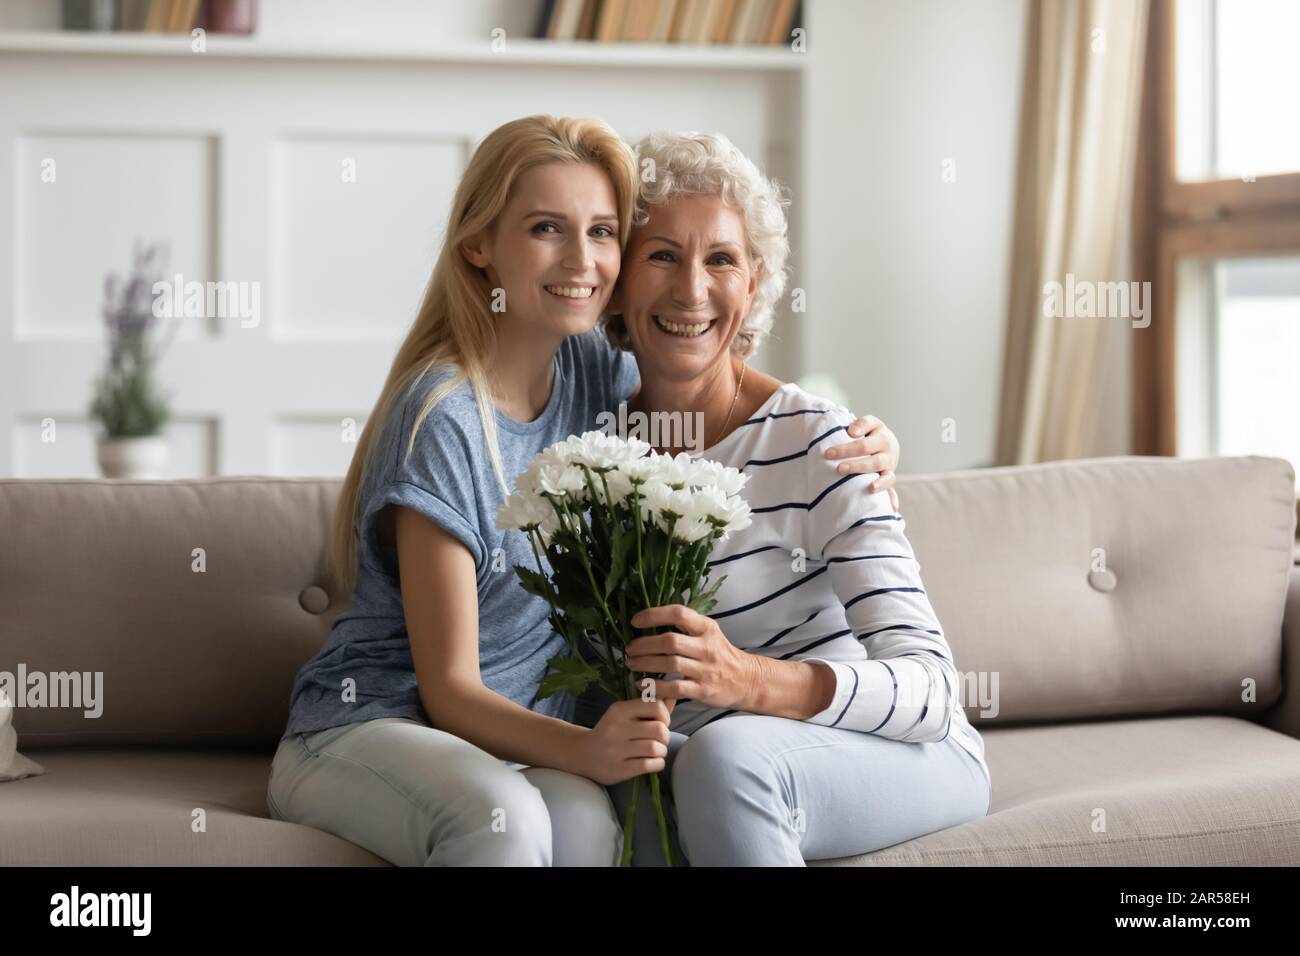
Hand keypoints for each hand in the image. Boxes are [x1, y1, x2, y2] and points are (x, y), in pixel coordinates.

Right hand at [578, 697, 671, 785]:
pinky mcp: (619, 769)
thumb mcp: (625, 715)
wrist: (583, 754)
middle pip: (659, 729)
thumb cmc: (610, 732)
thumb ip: (649, 707)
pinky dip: (657, 764)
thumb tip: (673, 696)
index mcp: (619, 710)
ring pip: (655, 748)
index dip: (665, 716)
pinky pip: (649, 765)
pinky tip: (652, 762)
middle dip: (665, 737)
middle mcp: (616, 728)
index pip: (655, 707)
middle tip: (660, 741)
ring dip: (662, 751)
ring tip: (656, 752)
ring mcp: (616, 749)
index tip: (661, 724)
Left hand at [627, 605, 757, 712]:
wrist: (747, 681)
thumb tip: (650, 617)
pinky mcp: (703, 690)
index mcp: (707, 628)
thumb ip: (686, 625)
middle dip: (644, 644)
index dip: (654, 615)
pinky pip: (674, 688)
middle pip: (670, 641)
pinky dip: (654, 686)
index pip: (679, 613)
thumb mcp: (709, 633)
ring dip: (645, 663)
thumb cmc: (721, 654)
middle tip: (629, 648)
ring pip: (670, 664)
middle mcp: (707, 647)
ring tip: (631, 663)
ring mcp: (706, 669)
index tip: (635, 621)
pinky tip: (642, 684)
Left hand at [823, 414, 900, 512]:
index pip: (865, 437)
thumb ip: (859, 425)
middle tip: (838, 469)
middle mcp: (888, 451)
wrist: (884, 440)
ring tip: (868, 487)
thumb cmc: (867, 432)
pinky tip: (891, 508)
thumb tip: (852, 433)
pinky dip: (892, 498)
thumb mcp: (865, 424)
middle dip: (856, 465)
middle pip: (874, 459)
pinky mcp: (889, 478)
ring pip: (886, 475)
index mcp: (881, 434)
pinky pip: (892, 489)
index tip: (835, 447)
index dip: (851, 442)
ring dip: (876, 482)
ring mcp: (890, 466)